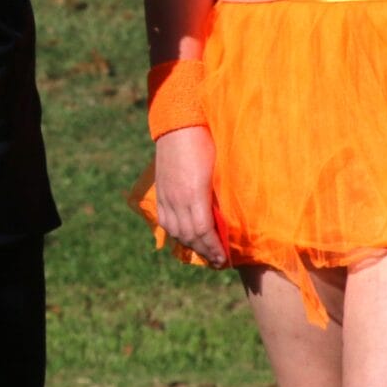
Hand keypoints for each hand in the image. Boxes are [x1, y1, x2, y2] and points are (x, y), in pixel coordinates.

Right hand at [152, 127, 225, 265]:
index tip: (224, 258)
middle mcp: (177, 198)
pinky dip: (175, 232)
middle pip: (189, 235)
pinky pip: (164, 220)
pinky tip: (184, 236)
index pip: (204, 231)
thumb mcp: (217, 169)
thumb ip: (218, 195)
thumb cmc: (204, 141)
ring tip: (203, 252)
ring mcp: (166, 195)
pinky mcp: (160, 191)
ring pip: (175, 230)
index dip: (214, 247)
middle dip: (204, 251)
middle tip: (218, 262)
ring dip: (190, 245)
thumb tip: (225, 218)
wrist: (178, 124)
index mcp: (194, 193)